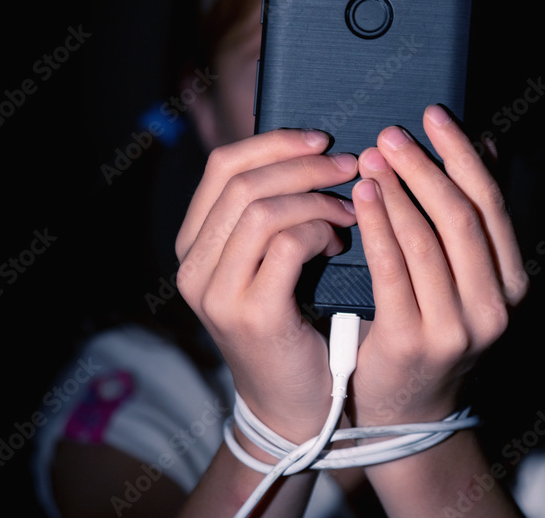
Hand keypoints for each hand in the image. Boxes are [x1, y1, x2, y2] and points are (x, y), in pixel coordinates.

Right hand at [175, 128, 357, 442]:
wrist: (295, 406)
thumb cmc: (291, 326)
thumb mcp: (267, 264)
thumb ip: (268, 215)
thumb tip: (309, 150)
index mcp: (193, 246)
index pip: (221, 167)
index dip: (273, 142)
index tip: (321, 138)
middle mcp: (193, 267)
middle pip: (242, 182)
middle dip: (304, 166)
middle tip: (351, 167)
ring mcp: (216, 293)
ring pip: (262, 210)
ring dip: (317, 200)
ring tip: (350, 210)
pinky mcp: (251, 315)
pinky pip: (287, 245)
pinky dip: (322, 233)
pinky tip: (341, 243)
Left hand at [349, 105, 528, 427]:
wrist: (401, 411)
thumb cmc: (420, 330)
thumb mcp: (455, 279)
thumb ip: (462, 223)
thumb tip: (478, 146)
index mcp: (509, 281)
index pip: (490, 203)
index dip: (463, 155)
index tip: (434, 115)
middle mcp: (494, 304)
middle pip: (462, 217)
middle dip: (426, 167)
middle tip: (391, 132)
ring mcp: (457, 326)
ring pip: (429, 241)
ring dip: (399, 192)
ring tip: (372, 157)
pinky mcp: (414, 341)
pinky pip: (394, 272)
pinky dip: (378, 229)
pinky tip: (360, 199)